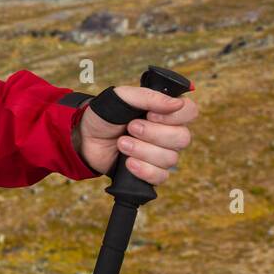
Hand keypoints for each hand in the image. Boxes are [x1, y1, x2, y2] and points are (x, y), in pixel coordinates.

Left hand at [73, 86, 197, 184]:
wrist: (84, 138)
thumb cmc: (104, 116)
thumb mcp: (119, 97)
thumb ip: (147, 96)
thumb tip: (177, 102)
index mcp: (164, 111)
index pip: (190, 111)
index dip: (174, 116)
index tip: (150, 114)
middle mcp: (168, 133)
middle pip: (183, 138)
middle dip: (153, 134)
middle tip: (130, 128)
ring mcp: (160, 154)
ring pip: (170, 158)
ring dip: (142, 150)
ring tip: (121, 143)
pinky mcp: (150, 171)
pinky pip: (161, 177)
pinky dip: (143, 170)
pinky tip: (128, 163)